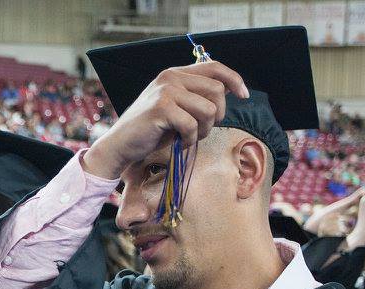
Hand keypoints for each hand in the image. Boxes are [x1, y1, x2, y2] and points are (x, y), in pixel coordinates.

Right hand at [84, 61, 249, 179]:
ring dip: (204, 130)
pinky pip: (192, 125)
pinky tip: (178, 143)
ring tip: (188, 137)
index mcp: (175, 73)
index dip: (234, 79)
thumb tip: (230, 93)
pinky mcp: (161, 109)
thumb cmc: (150, 130)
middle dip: (217, 115)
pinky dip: (189, 140)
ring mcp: (165, 91)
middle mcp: (170, 77)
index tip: (244, 95)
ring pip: (209, 110)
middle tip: (202, 130)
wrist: (120, 145)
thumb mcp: (174, 107)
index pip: (215, 67)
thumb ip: (195, 96)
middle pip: (217, 91)